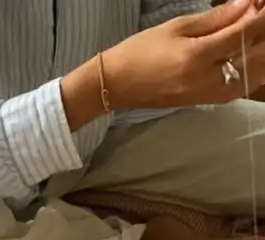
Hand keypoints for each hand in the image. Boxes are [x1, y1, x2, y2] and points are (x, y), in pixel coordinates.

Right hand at [103, 0, 264, 109]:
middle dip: (264, 35)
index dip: (261, 15)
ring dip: (264, 55)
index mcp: (197, 56)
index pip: (243, 33)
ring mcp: (208, 94)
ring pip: (253, 76)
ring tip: (263, 38)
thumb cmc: (141, 51)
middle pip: (254, 57)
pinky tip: (257, 58)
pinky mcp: (206, 101)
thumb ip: (215, 18)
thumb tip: (247, 4)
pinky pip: (241, 87)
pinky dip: (255, 71)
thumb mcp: (177, 27)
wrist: (118, 85)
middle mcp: (206, 79)